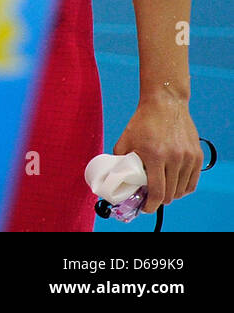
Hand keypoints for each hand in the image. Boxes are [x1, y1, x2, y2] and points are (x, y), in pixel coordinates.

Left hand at [112, 94, 202, 213]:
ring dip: (172, 194)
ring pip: (182, 190)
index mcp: (154, 156)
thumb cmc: (142, 122)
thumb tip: (115, 176)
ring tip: (162, 190)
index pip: (157, 192)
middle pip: (170, 194)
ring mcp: (188, 157)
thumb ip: (120, 159)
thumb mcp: (126, 139)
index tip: (146, 208)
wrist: (165, 104)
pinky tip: (175, 185)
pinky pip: (192, 181)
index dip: (151, 205)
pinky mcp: (197, 155)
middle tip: (151, 198)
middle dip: (159, 200)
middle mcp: (174, 158)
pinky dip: (183, 187)